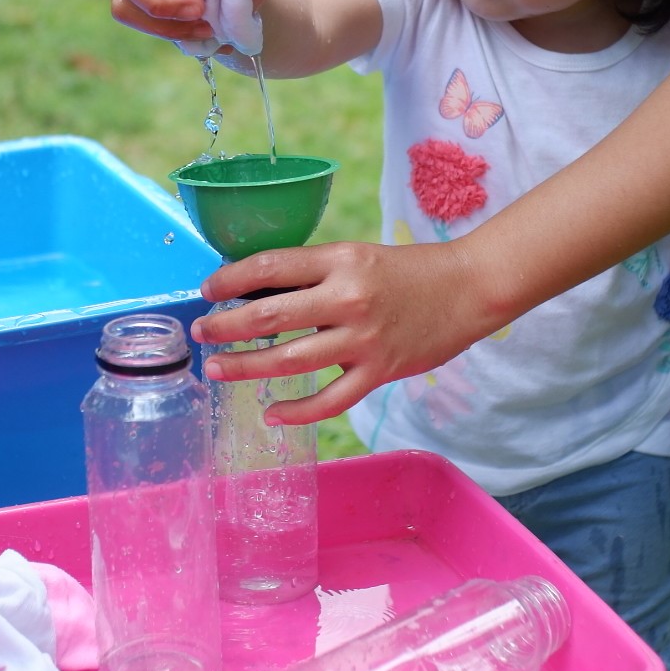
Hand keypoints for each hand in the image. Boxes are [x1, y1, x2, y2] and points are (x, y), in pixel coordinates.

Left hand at [192, 239, 503, 424]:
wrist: (469, 288)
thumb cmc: (410, 270)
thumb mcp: (358, 257)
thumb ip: (315, 275)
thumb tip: (258, 294)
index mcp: (340, 259)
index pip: (270, 267)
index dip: (230, 280)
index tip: (207, 290)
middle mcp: (347, 297)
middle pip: (269, 315)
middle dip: (225, 327)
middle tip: (200, 332)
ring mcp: (363, 338)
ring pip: (290, 361)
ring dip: (246, 367)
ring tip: (217, 369)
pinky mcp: (380, 371)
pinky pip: (330, 399)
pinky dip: (297, 411)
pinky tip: (272, 413)